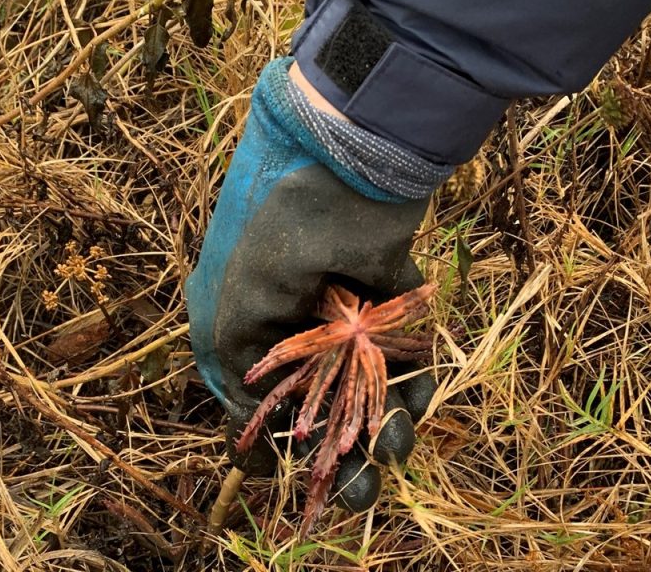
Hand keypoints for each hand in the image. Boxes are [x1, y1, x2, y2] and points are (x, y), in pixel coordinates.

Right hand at [185, 58, 438, 511]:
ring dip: (383, 416)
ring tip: (398, 446)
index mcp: (249, 320)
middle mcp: (297, 315)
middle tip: (364, 489)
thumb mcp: (231, 315)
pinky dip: (414, 373)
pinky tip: (419, 398)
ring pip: (369, 378)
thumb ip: (239, 379)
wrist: (344, 162)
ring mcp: (347, 303)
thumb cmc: (275, 238)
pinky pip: (405, 345)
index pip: (266, 397)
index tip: (306, 480)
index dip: (285, 443)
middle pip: (324, 396)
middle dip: (343, 444)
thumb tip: (256, 438)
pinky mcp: (391, 288)